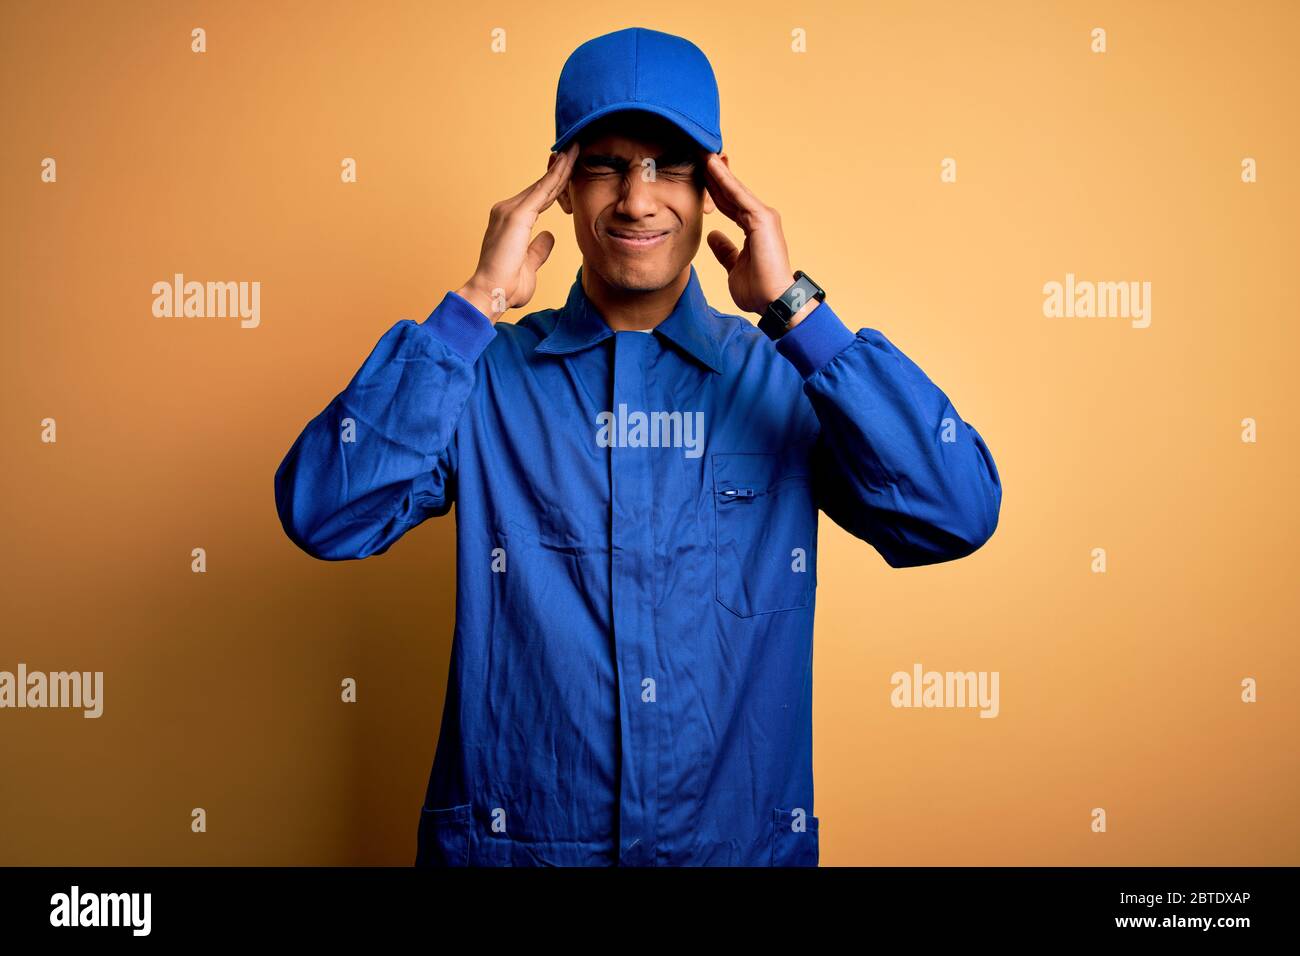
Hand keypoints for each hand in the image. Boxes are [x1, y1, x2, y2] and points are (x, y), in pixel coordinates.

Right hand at [457, 141, 578, 320]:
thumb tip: (550, 236)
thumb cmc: (506, 286)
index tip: (569, 171)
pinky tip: (569, 162)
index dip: (555, 185)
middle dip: (559, 169)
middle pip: (540, 187)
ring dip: (561, 166)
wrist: (490, 294)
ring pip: (543, 185)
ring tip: (576, 148)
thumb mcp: (529, 265)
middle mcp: (506, 210)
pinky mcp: (517, 215)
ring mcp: (510, 210)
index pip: (538, 199)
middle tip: (576, 149)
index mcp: (509, 221)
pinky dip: (557, 175)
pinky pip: (543, 191)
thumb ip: (539, 249)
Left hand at [701, 151, 804, 317]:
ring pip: (734, 189)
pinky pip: (738, 196)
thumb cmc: (758, 290)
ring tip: (700, 152)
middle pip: (731, 192)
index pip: (729, 204)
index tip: (697, 176)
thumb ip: (725, 251)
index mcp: (754, 227)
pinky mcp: (762, 219)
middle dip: (713, 174)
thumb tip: (713, 236)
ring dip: (717, 170)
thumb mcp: (734, 267)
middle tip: (696, 155)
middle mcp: (760, 217)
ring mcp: (763, 216)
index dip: (713, 190)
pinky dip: (724, 180)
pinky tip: (711, 166)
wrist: (773, 301)